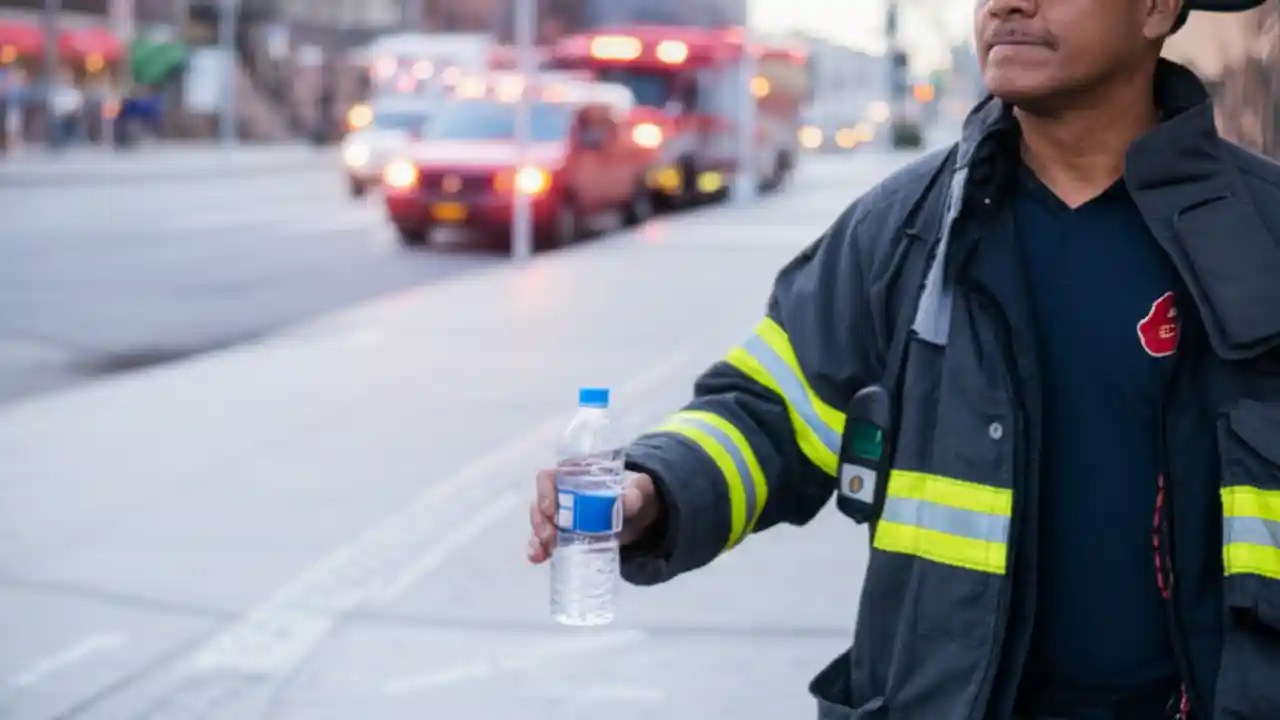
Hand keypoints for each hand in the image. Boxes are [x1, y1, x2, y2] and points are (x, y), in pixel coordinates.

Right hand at [526, 469, 662, 563]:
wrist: (640, 517)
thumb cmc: (635, 493)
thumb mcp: (638, 490)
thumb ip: (634, 493)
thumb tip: (627, 499)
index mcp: (574, 474)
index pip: (548, 478)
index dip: (544, 492)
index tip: (550, 510)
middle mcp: (561, 492)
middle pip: (540, 503)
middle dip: (540, 521)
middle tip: (549, 536)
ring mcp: (560, 515)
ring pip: (540, 523)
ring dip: (537, 537)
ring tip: (542, 552)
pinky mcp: (563, 534)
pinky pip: (545, 540)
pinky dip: (539, 549)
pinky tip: (538, 558)